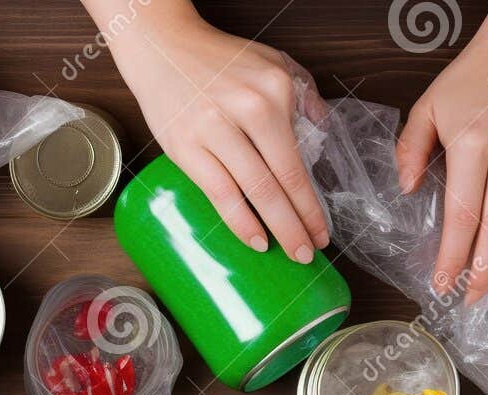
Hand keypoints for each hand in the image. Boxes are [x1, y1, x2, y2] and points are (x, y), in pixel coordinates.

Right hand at [107, 7, 328, 261]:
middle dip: (298, 225)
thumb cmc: (220, 60)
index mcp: (273, 92)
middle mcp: (247, 110)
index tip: (323, 231)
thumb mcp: (274, 64)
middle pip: (278, 182)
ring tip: (288, 252)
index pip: (297, 162)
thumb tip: (323, 135)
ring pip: (251, 191)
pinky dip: (237, 220)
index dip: (312, 204)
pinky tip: (253, 238)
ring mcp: (213, 130)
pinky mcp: (184, 146)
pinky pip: (217, 192)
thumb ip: (304, 97)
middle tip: (309, 252)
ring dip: (274, 228)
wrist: (164, 48)